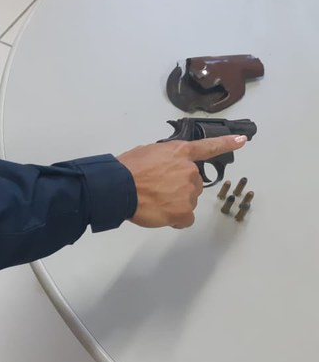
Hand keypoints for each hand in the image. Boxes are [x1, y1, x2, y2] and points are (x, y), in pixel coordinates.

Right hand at [117, 135, 246, 228]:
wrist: (119, 187)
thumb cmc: (126, 170)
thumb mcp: (146, 153)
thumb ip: (162, 159)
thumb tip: (162, 169)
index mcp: (179, 153)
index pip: (208, 147)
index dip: (225, 144)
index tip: (242, 141)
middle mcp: (189, 171)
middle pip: (192, 183)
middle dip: (178, 187)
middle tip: (156, 190)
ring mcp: (189, 192)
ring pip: (187, 201)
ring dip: (174, 203)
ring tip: (153, 202)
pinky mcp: (184, 211)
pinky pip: (185, 220)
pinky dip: (176, 220)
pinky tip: (161, 215)